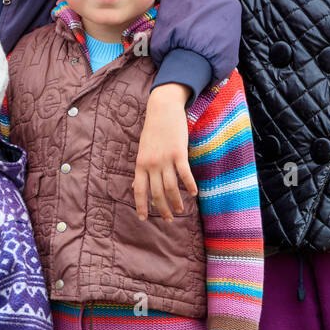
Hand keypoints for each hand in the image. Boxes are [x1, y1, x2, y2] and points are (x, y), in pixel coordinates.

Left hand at [134, 83, 195, 221]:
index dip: (141, 206)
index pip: (139, 190)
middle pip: (157, 193)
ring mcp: (165, 159)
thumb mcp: (143, 150)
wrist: (163, 110)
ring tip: (181, 210)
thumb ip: (141, 168)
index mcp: (140, 164)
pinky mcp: (179, 153)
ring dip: (176, 202)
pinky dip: (190, 186)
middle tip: (169, 219)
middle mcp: (151, 164)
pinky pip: (184, 174)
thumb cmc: (153, 130)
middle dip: (163, 209)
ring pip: (171, 187)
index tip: (144, 219)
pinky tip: (194, 193)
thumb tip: (135, 184)